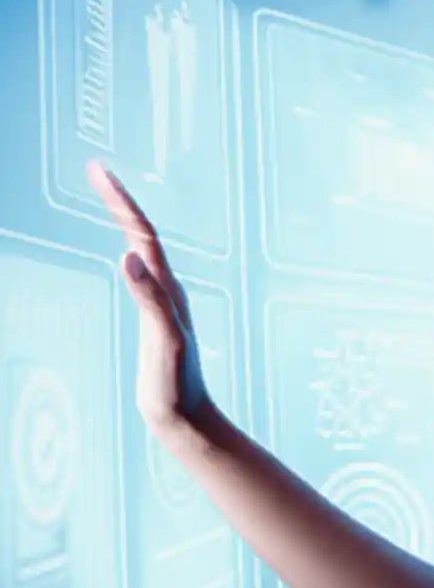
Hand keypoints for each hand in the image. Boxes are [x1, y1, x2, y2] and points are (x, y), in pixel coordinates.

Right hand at [87, 160, 212, 437]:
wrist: (185, 416)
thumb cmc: (175, 383)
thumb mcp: (163, 340)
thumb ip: (150, 299)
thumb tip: (131, 255)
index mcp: (168, 288)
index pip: (143, 233)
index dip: (120, 201)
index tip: (98, 172)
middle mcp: (169, 289)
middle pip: (143, 233)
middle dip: (120, 200)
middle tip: (95, 170)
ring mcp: (163, 302)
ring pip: (145, 249)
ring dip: (127, 220)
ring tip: (109, 194)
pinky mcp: (155, 318)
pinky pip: (142, 273)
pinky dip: (131, 252)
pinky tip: (127, 253)